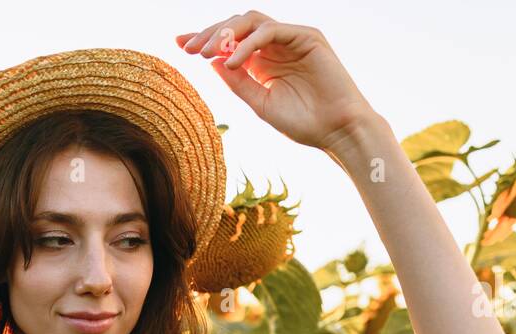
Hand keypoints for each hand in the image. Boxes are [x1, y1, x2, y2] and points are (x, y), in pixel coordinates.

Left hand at [177, 11, 375, 151]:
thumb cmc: (303, 123)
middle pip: (236, 24)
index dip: (204, 38)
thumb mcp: (260, 103)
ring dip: (225, 34)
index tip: (178, 44)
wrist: (337, 131)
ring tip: (207, 54)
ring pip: (251, 20)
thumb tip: (211, 62)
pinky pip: (270, 30)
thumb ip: (237, 82)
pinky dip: (248, 44)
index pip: (229, 41)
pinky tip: (233, 63)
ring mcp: (291, 38)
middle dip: (209, 33)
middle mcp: (275, 45)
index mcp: (262, 60)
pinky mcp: (307, 36)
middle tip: (189, 49)